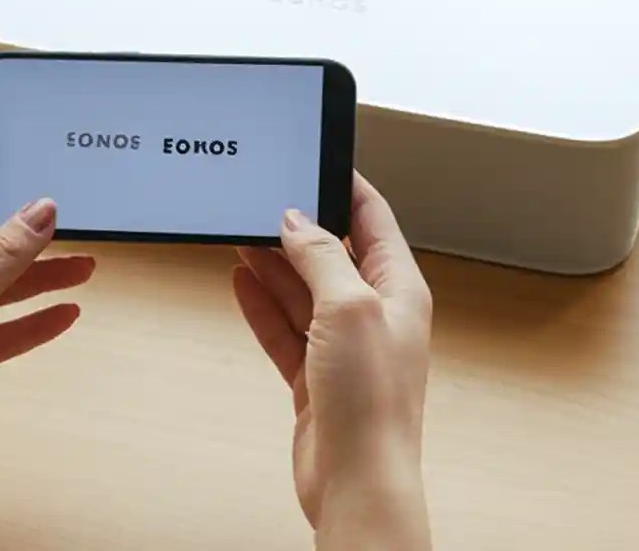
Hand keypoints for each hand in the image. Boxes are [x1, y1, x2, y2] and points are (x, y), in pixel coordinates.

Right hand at [233, 172, 431, 549]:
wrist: (356, 480)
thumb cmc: (370, 401)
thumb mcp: (348, 307)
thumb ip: (321, 257)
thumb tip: (297, 220)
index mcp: (400, 290)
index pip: (373, 219)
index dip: (344, 186)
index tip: (315, 158)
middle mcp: (374, 314)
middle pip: (331, 253)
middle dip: (294, 226)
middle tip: (258, 200)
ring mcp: (343, 346)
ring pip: (302, 290)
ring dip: (271, 263)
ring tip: (238, 234)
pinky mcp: (314, 375)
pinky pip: (284, 327)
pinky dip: (261, 304)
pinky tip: (240, 282)